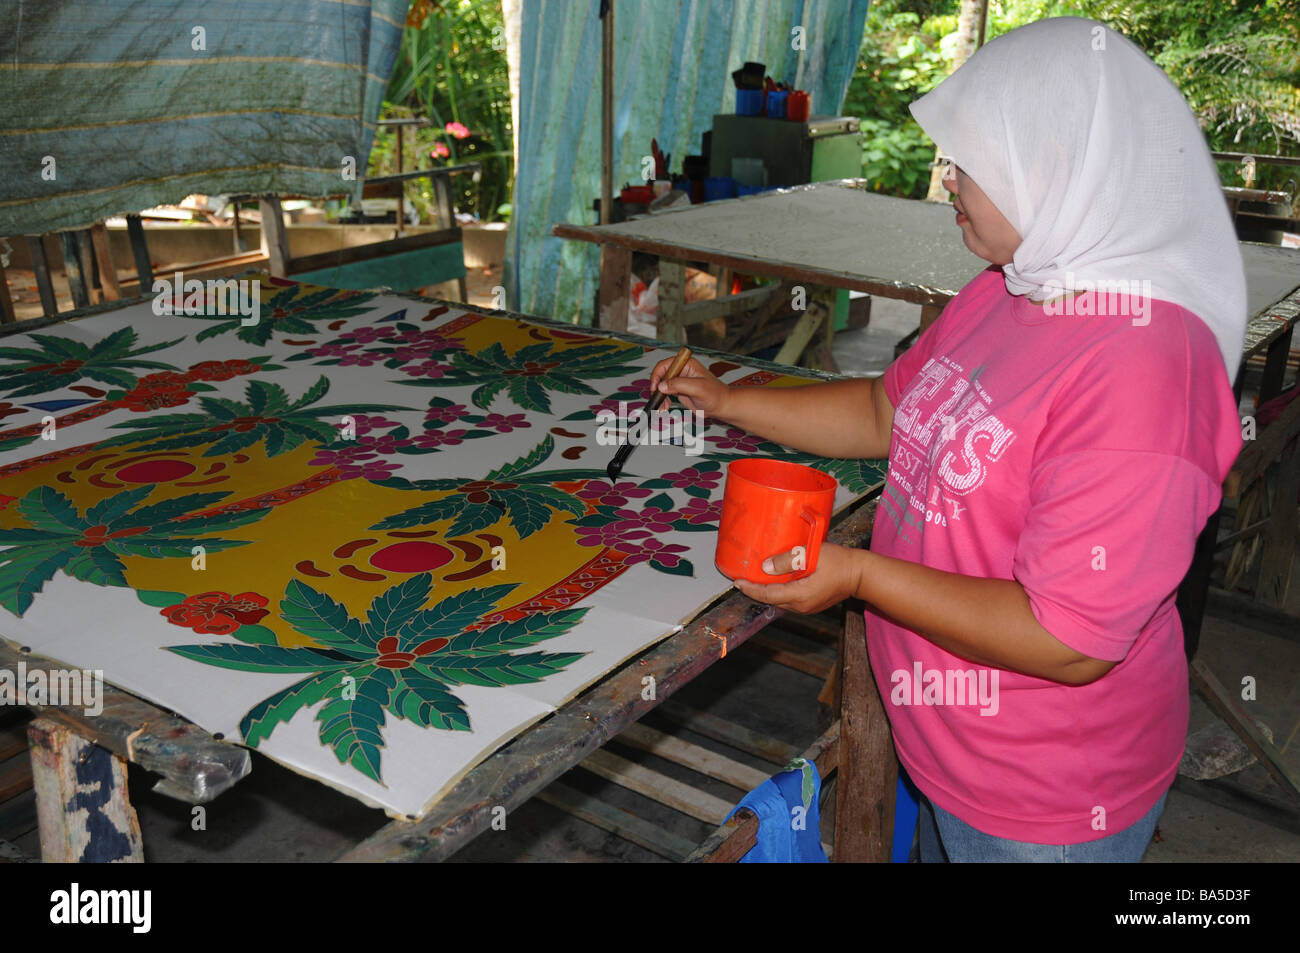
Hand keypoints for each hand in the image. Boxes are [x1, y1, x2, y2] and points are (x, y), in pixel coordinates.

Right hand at [649, 356, 730, 417]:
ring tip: (663, 407)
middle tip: (657, 399)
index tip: (655, 387)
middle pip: (660, 376)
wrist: (721, 406)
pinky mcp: (678, 391)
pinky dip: (662, 401)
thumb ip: (679, 385)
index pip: (665, 365)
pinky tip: (665, 407)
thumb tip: (662, 386)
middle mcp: (681, 371)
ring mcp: (679, 381)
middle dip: (657, 388)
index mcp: (686, 364)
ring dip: (659, 397)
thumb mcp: (697, 388)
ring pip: (661, 386)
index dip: (657, 375)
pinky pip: (664, 394)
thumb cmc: (715, 395)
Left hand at [732, 542, 860, 614]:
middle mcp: (801, 606)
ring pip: (780, 601)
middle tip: (743, 578)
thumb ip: (787, 560)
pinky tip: (776, 580)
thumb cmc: (839, 562)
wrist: (861, 574)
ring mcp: (808, 607)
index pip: (768, 595)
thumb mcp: (811, 555)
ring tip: (756, 579)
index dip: (750, 589)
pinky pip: (790, 599)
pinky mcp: (812, 604)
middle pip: (772, 600)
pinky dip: (779, 591)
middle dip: (756, 590)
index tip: (737, 582)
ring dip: (768, 591)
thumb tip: (766, 566)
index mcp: (800, 596)